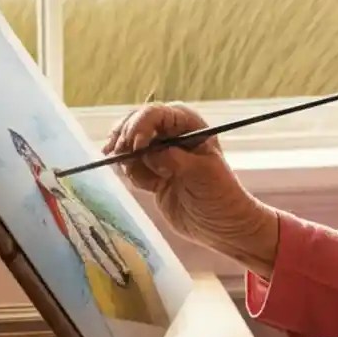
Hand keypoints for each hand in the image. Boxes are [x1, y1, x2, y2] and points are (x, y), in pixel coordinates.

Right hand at [106, 103, 277, 266]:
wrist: (218, 223)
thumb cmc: (219, 193)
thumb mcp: (200, 172)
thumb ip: (171, 158)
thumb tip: (145, 151)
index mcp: (189, 124)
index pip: (156, 113)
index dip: (140, 125)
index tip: (136, 145)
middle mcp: (171, 133)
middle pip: (134, 124)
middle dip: (124, 139)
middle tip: (118, 156)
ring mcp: (159, 152)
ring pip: (126, 146)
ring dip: (129, 162)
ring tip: (151, 180)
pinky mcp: (150, 171)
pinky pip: (129, 167)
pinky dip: (134, 176)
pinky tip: (153, 187)